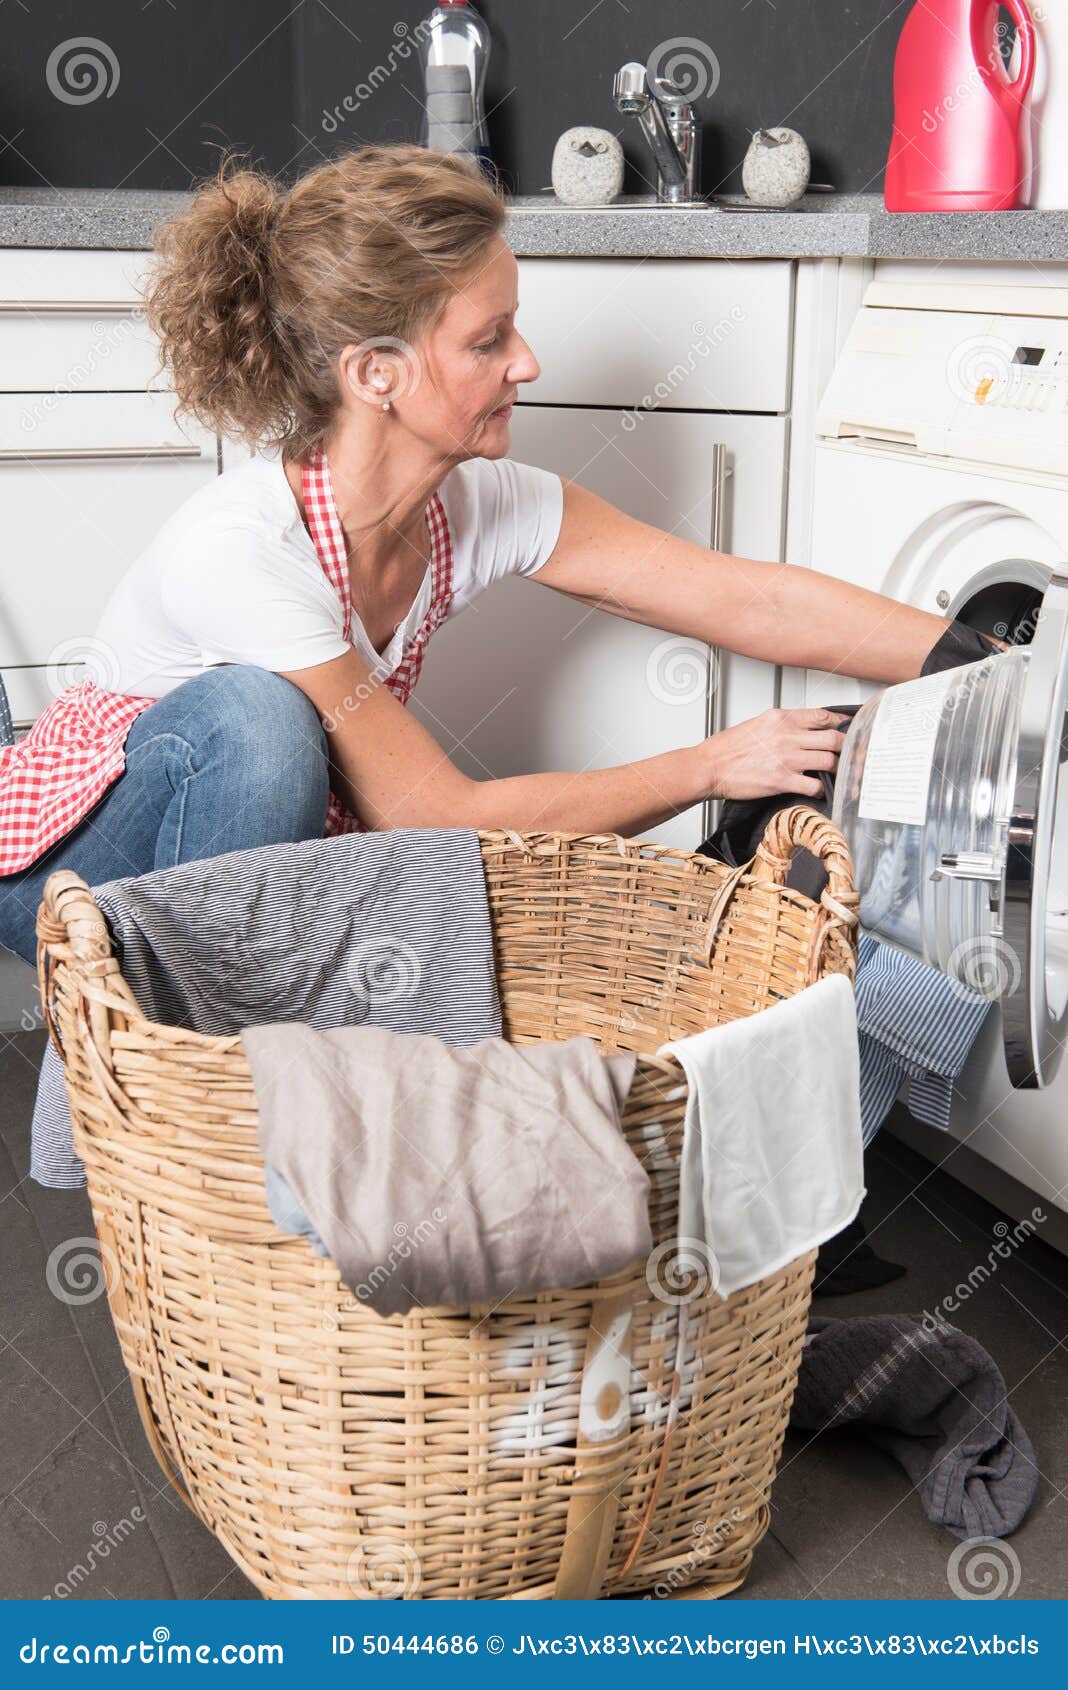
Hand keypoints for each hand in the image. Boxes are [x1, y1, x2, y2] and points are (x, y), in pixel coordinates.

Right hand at [704, 707, 850, 801]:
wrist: (709, 767)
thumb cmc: (728, 748)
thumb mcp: (758, 723)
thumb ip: (783, 724)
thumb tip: (804, 730)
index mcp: (781, 718)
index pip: (823, 716)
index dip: (841, 724)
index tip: (847, 729)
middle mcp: (787, 735)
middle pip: (833, 738)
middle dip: (845, 747)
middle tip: (847, 754)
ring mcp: (786, 758)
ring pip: (829, 760)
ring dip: (836, 769)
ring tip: (833, 773)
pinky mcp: (782, 780)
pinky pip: (814, 786)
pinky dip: (820, 789)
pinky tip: (816, 789)